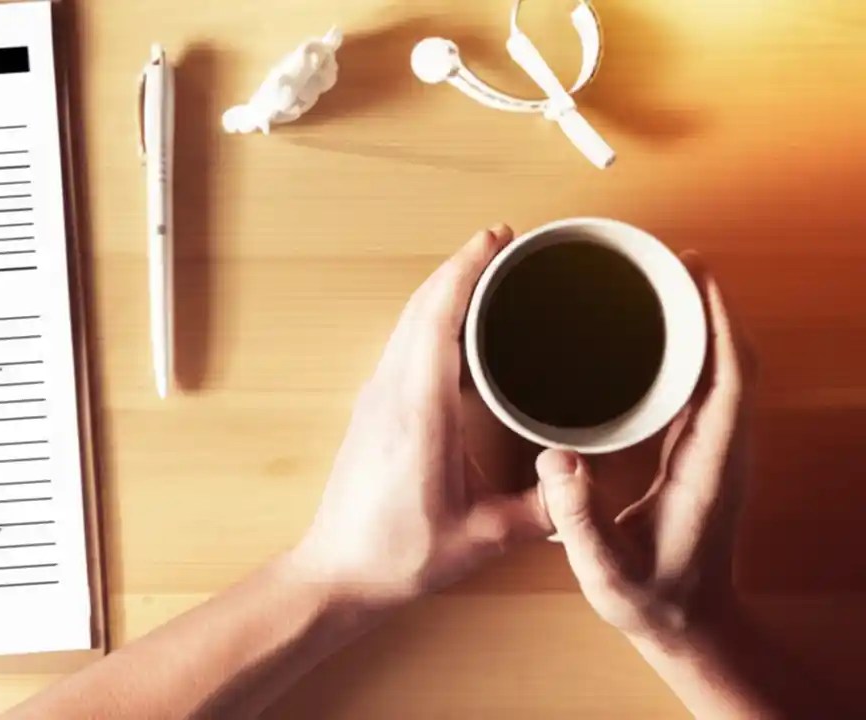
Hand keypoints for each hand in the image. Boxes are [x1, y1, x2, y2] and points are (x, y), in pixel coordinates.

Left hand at [291, 226, 552, 608]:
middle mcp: (391, 391)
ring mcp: (376, 396)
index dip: (466, 270)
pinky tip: (459, 328)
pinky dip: (432, 318)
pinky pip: (403, 343)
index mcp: (418, 409)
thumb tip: (582, 477)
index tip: (496, 238)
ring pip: (408, 322)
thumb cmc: (400, 553)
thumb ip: (542, 507)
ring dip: (444, 291)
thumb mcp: (485, 536)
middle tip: (507, 246)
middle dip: (463, 268)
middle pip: (422, 306)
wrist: (339, 569)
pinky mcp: (374, 407)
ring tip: (489, 276)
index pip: (438, 317)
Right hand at [535, 256, 755, 642]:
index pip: (728, 380)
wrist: (685, 624)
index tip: (698, 277)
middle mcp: (723, 450)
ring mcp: (718, 450)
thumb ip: (579, 517)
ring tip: (667, 282)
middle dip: (712, 305)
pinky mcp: (704, 452)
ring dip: (705, 323)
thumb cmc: (649, 599)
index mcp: (709, 469)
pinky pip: (709, 386)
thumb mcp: (605, 570)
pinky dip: (695, 349)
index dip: (718, 324)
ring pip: (724, 369)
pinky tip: (663, 335)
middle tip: (673, 260)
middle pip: (733, 360)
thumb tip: (553, 458)